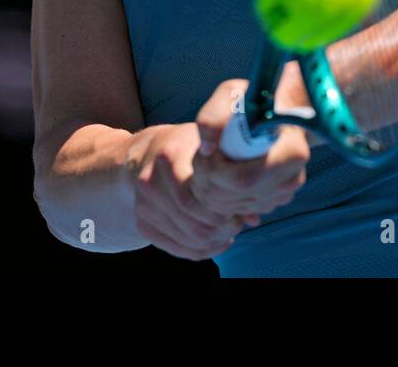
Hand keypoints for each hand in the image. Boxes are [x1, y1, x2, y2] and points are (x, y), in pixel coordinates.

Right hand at [124, 123, 252, 260]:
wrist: (150, 152)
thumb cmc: (190, 147)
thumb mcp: (212, 149)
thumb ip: (234, 175)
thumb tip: (254, 217)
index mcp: (169, 157)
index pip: (199, 197)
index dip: (225, 209)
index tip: (241, 207)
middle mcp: (151, 181)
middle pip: (194, 223)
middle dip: (222, 228)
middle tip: (237, 223)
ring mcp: (143, 204)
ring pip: (187, 239)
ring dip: (214, 241)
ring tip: (229, 232)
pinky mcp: (143, 222)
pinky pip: (176, 248)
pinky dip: (200, 250)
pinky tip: (216, 241)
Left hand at [191, 79, 310, 219]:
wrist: (277, 110)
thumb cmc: (253, 100)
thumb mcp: (231, 94)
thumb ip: (213, 115)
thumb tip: (207, 148)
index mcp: (291, 152)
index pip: (243, 179)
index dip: (216, 171)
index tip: (206, 153)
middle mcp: (292, 178)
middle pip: (236, 196)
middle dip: (209, 182)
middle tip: (202, 158)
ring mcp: (284, 193)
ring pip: (235, 207)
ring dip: (214, 189)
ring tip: (212, 161)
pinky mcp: (273, 201)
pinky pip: (239, 210)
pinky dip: (223, 196)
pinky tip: (222, 173)